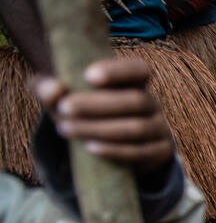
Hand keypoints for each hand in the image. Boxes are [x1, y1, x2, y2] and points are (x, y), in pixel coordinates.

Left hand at [33, 57, 172, 174]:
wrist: (115, 146)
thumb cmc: (86, 111)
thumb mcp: (64, 95)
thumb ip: (48, 88)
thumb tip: (52, 91)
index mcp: (135, 82)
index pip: (138, 69)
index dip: (118, 71)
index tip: (88, 76)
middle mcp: (152, 103)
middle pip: (135, 101)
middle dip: (98, 105)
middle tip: (64, 108)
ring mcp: (159, 129)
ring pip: (136, 128)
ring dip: (100, 129)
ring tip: (66, 129)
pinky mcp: (159, 153)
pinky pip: (140, 152)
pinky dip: (115, 151)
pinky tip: (90, 148)